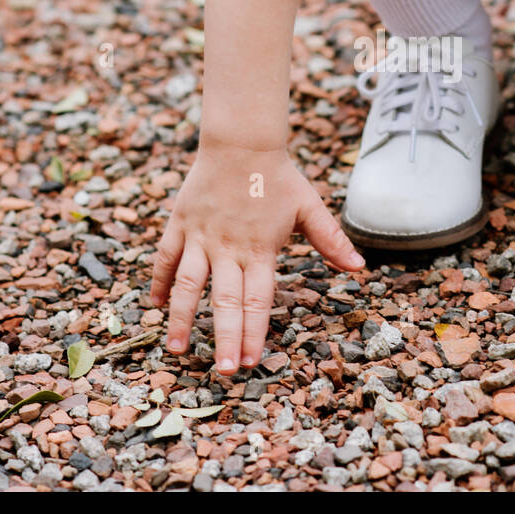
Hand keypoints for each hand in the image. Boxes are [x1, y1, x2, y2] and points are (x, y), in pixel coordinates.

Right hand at [150, 142, 363, 373]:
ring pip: (187, 284)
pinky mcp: (180, 223)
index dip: (253, 333)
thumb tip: (359, 267)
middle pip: (225, 301)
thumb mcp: (310, 207)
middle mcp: (228, 248)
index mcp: (259, 250)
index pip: (257, 301)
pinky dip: (159, 281)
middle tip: (223, 371)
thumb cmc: (279, 177)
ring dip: (181, 318)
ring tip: (177, 348)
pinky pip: (165, 257)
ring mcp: (201, 237)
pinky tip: (155, 305)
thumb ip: (331, 240)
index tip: (250, 362)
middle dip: (224, 338)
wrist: (242, 142)